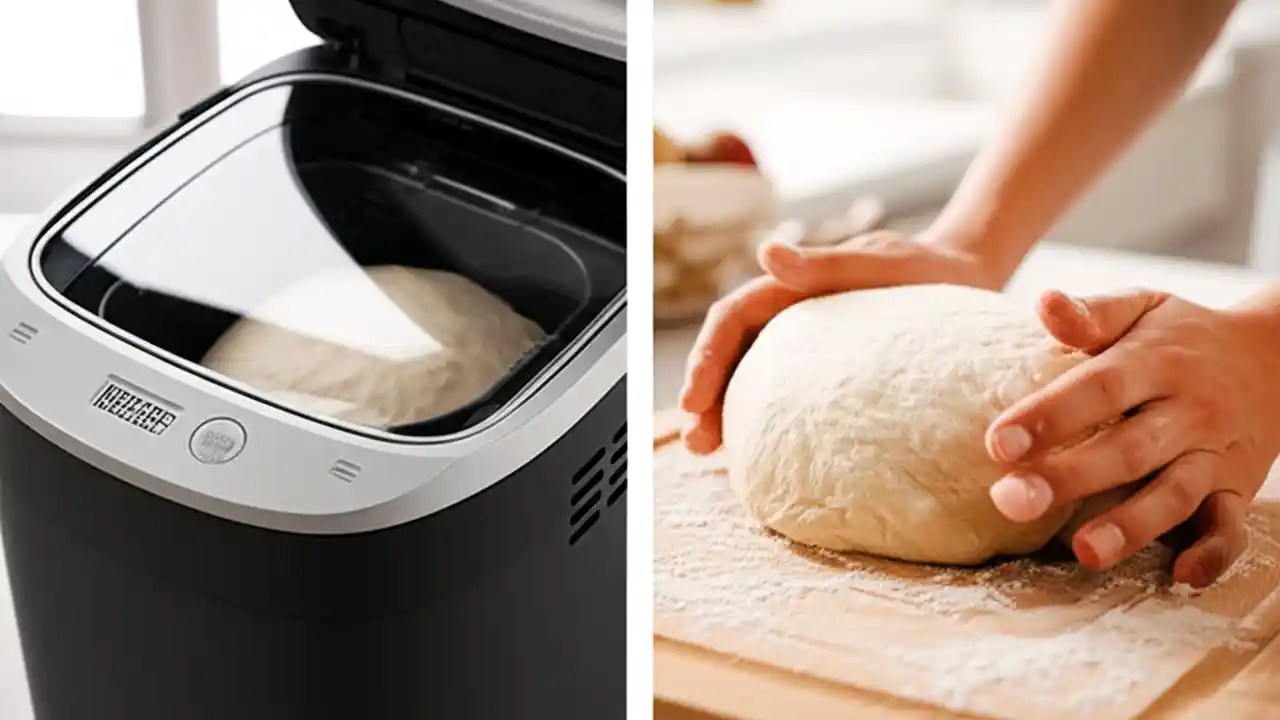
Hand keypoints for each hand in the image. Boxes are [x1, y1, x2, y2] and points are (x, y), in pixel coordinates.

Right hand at [679, 230, 996, 453]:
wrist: (965, 279)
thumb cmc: (926, 269)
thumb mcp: (879, 263)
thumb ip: (824, 263)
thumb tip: (766, 252)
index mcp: (791, 286)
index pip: (733, 318)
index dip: (707, 356)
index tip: (694, 398)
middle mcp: (789, 316)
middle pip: (731, 353)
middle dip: (705, 395)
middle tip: (696, 440)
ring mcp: (804, 345)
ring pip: (749, 375)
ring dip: (724, 410)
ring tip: (707, 449)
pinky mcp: (824, 370)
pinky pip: (781, 393)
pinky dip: (760, 417)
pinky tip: (753, 450)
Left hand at [985, 288, 1279, 586]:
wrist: (1277, 355)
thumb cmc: (1180, 336)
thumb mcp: (1143, 307)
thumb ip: (1094, 312)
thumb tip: (1044, 303)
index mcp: (1157, 362)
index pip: (1099, 388)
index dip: (1049, 416)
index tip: (996, 443)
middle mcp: (1189, 411)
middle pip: (1128, 450)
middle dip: (1069, 478)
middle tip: (1010, 501)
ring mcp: (1215, 455)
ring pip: (1175, 495)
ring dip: (1131, 526)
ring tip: (1083, 552)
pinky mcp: (1238, 490)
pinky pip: (1230, 528)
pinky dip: (1211, 555)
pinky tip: (1181, 577)